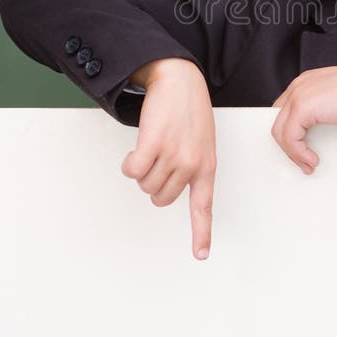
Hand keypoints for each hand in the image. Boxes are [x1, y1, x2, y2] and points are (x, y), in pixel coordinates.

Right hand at [121, 58, 215, 259]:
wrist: (181, 81)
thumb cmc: (190, 111)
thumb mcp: (202, 141)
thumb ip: (193, 167)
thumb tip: (170, 189)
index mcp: (207, 166)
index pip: (204, 207)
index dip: (201, 233)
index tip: (201, 255)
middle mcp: (192, 165)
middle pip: (160, 197)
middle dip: (154, 181)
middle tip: (159, 157)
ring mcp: (173, 155)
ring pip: (145, 185)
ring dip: (142, 169)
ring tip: (153, 145)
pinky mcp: (153, 144)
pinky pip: (132, 171)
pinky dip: (129, 163)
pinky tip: (138, 147)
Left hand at [270, 60, 336, 173]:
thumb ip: (323, 108)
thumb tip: (317, 131)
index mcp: (306, 82)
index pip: (284, 110)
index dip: (290, 132)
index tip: (298, 148)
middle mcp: (299, 86)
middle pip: (278, 121)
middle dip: (288, 145)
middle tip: (302, 161)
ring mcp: (299, 95)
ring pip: (280, 132)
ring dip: (293, 153)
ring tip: (308, 164)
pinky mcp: (303, 107)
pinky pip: (289, 138)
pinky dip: (298, 153)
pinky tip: (312, 159)